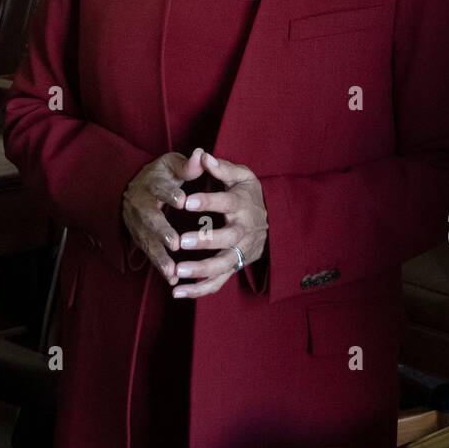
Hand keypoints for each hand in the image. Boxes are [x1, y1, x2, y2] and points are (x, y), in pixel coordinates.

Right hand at [120, 150, 205, 285]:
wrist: (133, 186)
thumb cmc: (160, 176)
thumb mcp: (171, 165)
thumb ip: (187, 165)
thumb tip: (202, 154)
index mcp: (151, 184)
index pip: (159, 188)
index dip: (170, 194)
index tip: (182, 200)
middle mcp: (140, 205)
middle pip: (149, 219)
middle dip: (162, 231)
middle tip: (176, 242)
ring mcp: (138, 224)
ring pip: (147, 241)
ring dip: (159, 256)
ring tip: (172, 271)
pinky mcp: (140, 238)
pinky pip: (149, 253)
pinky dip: (160, 266)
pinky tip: (173, 280)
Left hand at [171, 152, 267, 298]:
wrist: (271, 220)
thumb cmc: (248, 194)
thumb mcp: (242, 176)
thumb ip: (222, 167)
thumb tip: (203, 155)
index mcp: (242, 205)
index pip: (226, 203)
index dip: (207, 202)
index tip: (185, 201)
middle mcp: (244, 231)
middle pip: (227, 239)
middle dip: (204, 241)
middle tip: (180, 241)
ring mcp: (240, 252)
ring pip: (223, 265)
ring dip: (200, 270)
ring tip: (177, 271)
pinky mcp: (235, 267)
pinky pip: (218, 282)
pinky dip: (198, 290)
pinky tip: (177, 292)